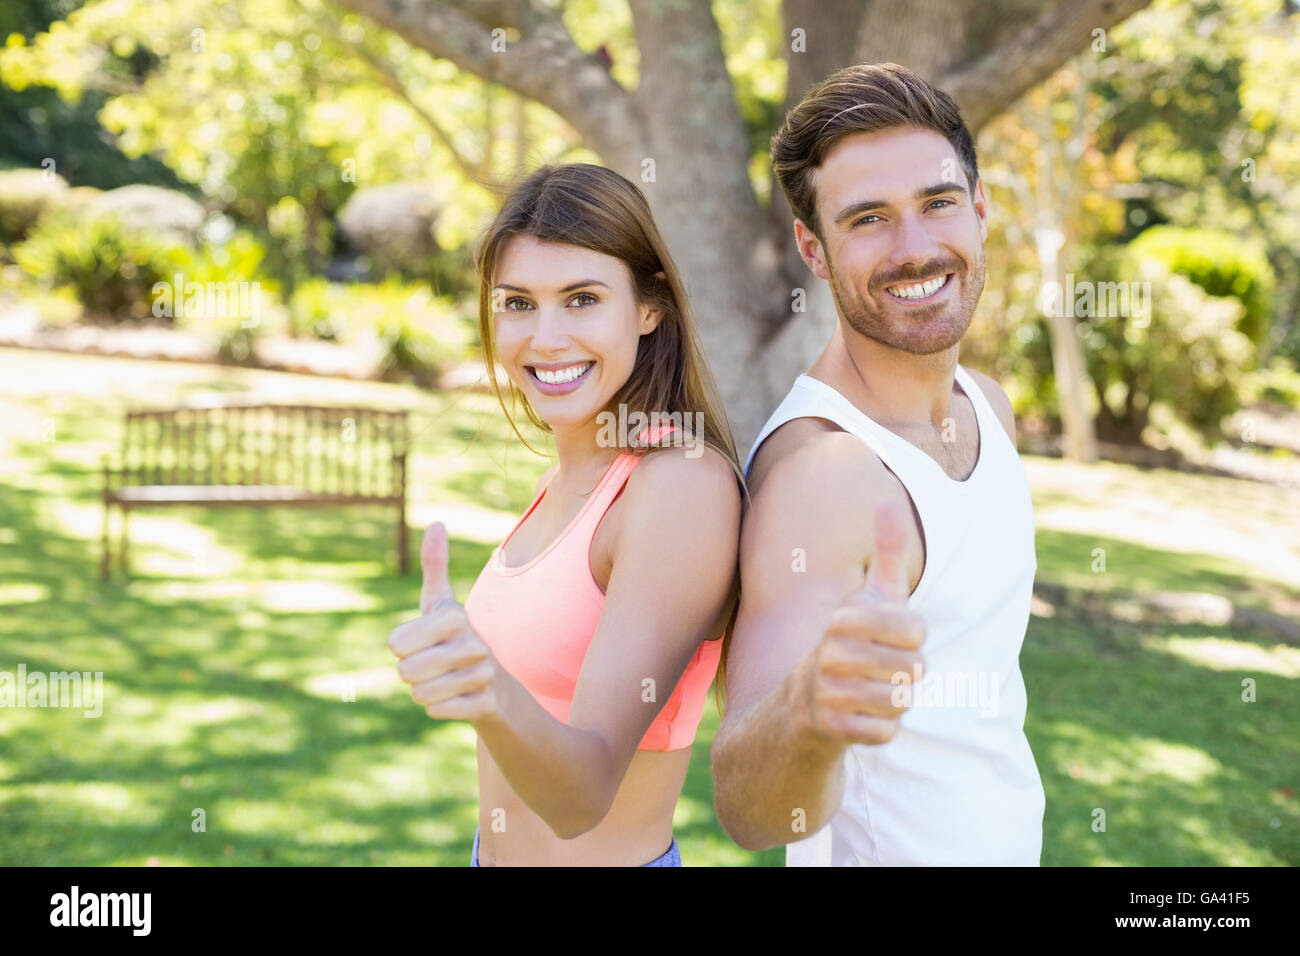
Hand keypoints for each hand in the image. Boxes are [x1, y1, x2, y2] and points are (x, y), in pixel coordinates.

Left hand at [388, 522, 499, 720]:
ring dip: (425, 692)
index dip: (401, 648)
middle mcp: (473, 643)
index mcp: (454, 617)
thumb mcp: (441, 604)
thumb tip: (437, 523)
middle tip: (433, 665)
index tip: (421, 642)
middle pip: (406, 671)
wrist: (497, 685)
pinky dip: (440, 708)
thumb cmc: (456, 639)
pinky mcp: (487, 704)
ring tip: (445, 680)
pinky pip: (438, 711)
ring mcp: (483, 675)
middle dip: (411, 673)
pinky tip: (457, 697)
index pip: (396, 644)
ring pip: (421, 694)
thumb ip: (435, 565)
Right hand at [806, 497, 925, 745]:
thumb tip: (889, 498)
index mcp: (844, 619)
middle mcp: (829, 653)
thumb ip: (886, 551)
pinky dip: (882, 728)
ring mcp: (827, 692)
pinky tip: (862, 716)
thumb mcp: (871, 596)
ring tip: (874, 690)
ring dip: (896, 701)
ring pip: (901, 701)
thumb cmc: (852, 642)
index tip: (894, 637)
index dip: (914, 638)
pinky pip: (885, 732)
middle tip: (884, 668)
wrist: (803, 705)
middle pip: (912, 668)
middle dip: (907, 673)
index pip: (913, 629)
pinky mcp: (831, 728)